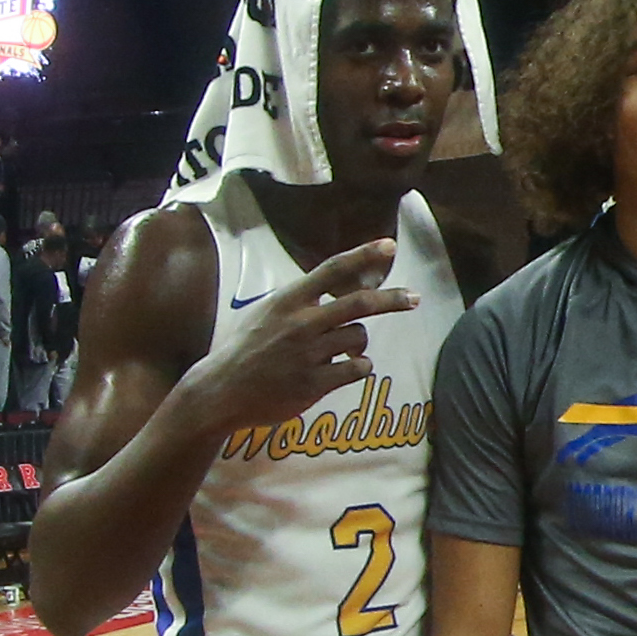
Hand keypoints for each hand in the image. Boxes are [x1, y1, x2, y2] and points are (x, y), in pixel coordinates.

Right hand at [184, 238, 414, 432]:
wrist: (221, 390)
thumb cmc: (248, 348)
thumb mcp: (268, 312)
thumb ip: (303, 300)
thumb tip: (340, 284)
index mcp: (287, 300)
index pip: (332, 270)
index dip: (363, 255)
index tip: (389, 245)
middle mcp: (300, 322)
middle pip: (359, 303)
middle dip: (392, 299)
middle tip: (415, 298)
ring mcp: (308, 353)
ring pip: (359, 338)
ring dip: (358, 344)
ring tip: (337, 352)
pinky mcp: (315, 383)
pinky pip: (359, 369)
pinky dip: (359, 368)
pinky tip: (342, 371)